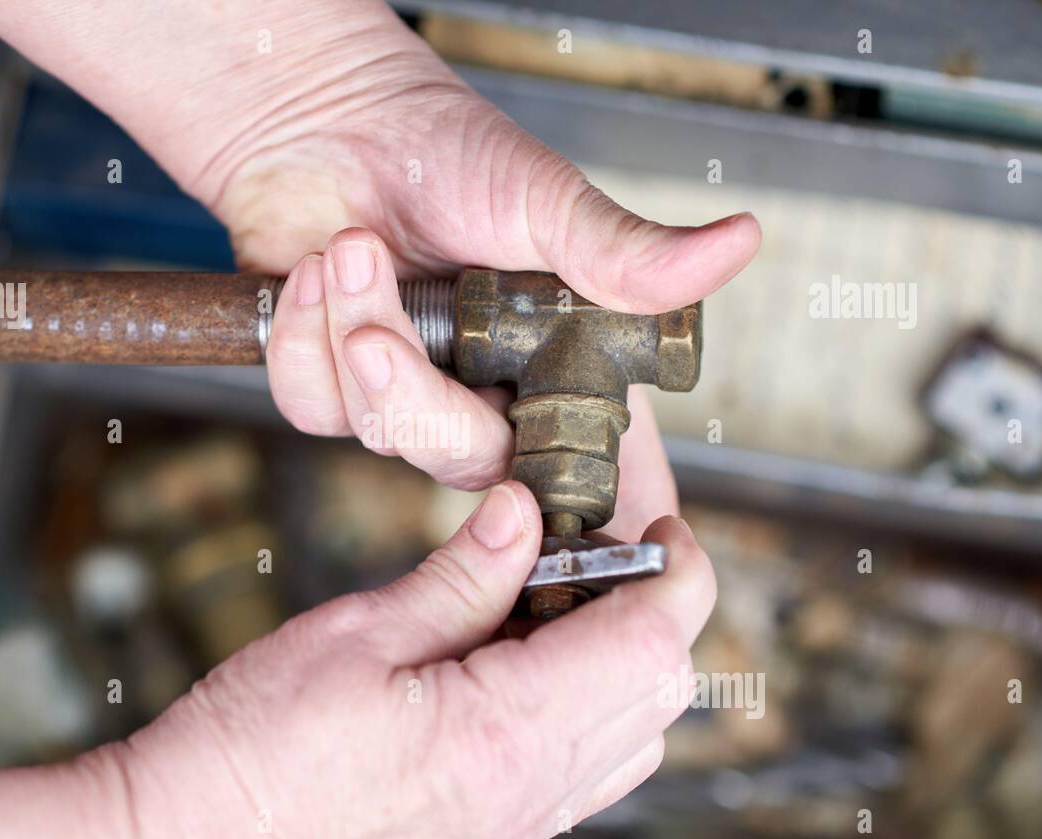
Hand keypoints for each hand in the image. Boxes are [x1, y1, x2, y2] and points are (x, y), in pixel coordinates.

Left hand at [0, 0, 761, 538]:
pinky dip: (303, 337)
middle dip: (414, 397)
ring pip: (378, 433)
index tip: (569, 515)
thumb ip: (623, 250)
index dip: (588, 514)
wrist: (338, 120)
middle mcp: (489, 397)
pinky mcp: (336, 386)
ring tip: (350, 249)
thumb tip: (737, 243)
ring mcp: (411, 397)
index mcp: (559, 367)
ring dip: (349, 338)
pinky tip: (316, 271)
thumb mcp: (546, 202)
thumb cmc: (450, 152)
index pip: (590, 473)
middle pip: (465, 462)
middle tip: (383, 329)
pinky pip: (311, 404)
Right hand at [116, 483, 713, 838]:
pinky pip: (582, 774)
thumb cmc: (252, 756)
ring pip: (632, 740)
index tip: (666, 531)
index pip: (650, 643)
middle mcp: (527, 792)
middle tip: (597, 556)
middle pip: (659, 693)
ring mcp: (514, 826)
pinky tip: (518, 669)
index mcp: (504, 732)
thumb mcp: (354, 636)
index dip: (678, 573)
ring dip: (622, 661)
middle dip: (655, 611)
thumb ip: (458, 578)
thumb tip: (522, 518)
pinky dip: (584, 709)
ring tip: (549, 608)